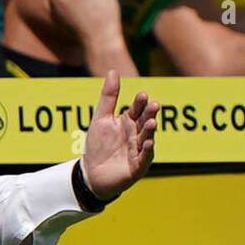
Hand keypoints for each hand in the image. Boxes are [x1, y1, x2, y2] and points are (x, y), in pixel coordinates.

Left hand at [81, 72, 158, 201]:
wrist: (91, 174)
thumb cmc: (97, 145)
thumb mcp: (101, 119)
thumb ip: (109, 96)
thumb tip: (113, 71)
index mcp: (129, 121)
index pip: (137, 108)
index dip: (140, 103)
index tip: (142, 95)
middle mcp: (137, 134)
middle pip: (145, 121)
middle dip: (150, 114)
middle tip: (154, 106)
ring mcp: (139, 150)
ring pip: (147, 138)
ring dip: (150, 131)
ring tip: (151, 123)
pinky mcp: (138, 166)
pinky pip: (144, 157)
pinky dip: (147, 150)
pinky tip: (149, 143)